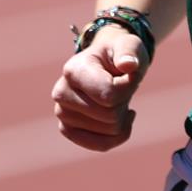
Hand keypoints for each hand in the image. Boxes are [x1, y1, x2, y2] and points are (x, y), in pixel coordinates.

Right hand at [52, 25, 144, 151]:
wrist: (105, 64)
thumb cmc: (118, 53)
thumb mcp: (128, 45)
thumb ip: (130, 52)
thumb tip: (129, 64)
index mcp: (73, 70)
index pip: (109, 95)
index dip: (128, 86)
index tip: (127, 73)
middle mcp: (61, 93)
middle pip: (111, 115)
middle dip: (124, 101)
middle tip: (120, 85)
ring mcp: (62, 113)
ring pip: (110, 131)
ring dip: (121, 116)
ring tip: (114, 97)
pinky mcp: (67, 129)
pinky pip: (102, 145)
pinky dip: (118, 136)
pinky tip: (119, 119)